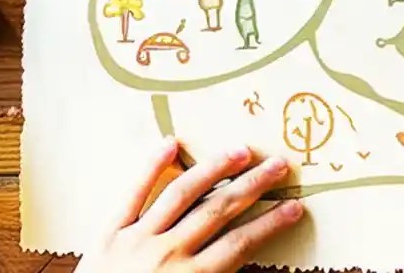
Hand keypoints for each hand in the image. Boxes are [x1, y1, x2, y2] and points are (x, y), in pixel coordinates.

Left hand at [82, 138, 303, 272]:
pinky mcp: (109, 233)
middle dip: (253, 187)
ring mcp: (137, 239)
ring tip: (240, 150)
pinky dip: (151, 166)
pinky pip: (133, 193)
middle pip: (219, 211)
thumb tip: (245, 259)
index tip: (294, 206)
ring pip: (183, 194)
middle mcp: (168, 254)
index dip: (270, 223)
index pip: (241, 244)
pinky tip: (171, 143)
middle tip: (278, 165)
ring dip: (214, 169)